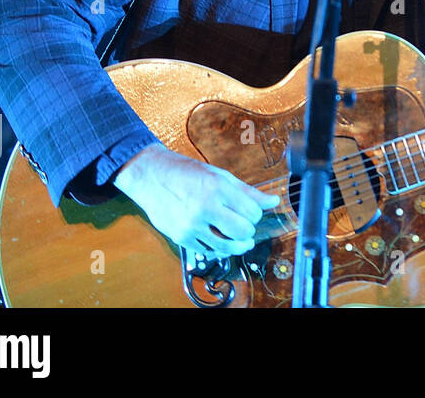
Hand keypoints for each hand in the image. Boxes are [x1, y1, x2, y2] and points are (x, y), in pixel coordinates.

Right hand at [113, 143, 279, 256]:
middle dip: (248, 231)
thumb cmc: (186, 172)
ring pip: (227, 247)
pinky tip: (220, 239)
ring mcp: (191, 225)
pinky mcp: (181, 237)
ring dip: (238, 244)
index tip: (251, 212)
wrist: (151, 176)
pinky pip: (208, 251)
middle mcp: (205, 207)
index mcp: (218, 188)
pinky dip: (218, 248)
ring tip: (240, 239)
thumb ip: (248, 192)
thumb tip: (273, 201)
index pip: (252, 212)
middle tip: (246, 226)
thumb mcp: (220, 175)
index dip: (256, 214)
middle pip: (242, 231)